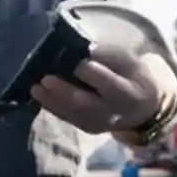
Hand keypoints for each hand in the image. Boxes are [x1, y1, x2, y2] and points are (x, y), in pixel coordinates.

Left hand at [29, 45, 176, 135]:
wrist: (142, 109)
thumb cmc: (132, 77)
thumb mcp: (131, 64)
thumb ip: (110, 56)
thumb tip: (86, 48)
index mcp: (128, 93)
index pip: (109, 84)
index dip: (93, 74)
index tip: (78, 61)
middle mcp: (112, 112)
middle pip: (86, 104)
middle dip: (64, 91)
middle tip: (46, 78)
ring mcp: (98, 123)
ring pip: (73, 113)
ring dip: (51, 100)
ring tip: (35, 87)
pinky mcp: (87, 127)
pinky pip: (67, 118)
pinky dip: (51, 106)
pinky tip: (38, 95)